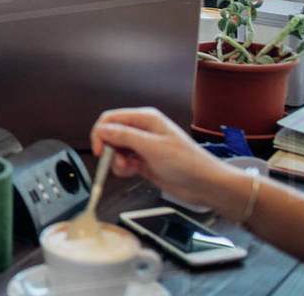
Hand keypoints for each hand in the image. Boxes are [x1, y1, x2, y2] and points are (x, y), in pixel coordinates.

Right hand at [90, 107, 228, 206]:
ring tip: (129, 167)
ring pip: (115, 149)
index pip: (111, 118)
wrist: (205, 185)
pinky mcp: (144, 161)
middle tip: (111, 160)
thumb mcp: (152, 147)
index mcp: (146, 119)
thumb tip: (103, 129)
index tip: (98, 149)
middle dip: (108, 148)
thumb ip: (125, 136)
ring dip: (116, 160)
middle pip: (111, 134)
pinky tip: (133, 172)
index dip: (101, 132)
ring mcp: (143, 146)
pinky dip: (123, 168)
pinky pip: (123, 162)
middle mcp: (143, 130)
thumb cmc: (188, 163)